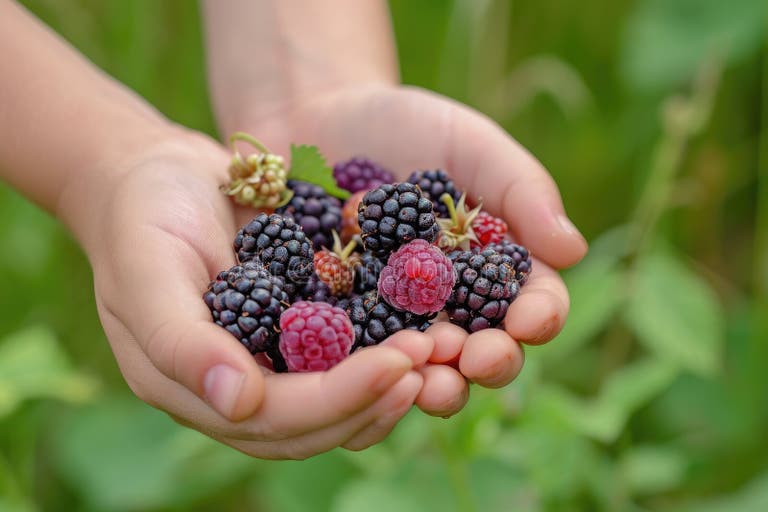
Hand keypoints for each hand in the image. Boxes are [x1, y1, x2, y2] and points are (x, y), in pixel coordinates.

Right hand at [69, 132, 438, 458]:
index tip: (396, 365)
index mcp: (195, 387)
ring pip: (337, 402)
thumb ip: (180, 341)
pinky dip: (384, 348)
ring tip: (438, 352)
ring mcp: (269, 360)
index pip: (272, 417)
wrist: (159, 173)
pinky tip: (423, 325)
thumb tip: (238, 404)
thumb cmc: (143, 216)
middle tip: (432, 360)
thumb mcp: (147, 269)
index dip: (336, 400)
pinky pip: (346, 355)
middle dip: (375, 396)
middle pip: (315, 422)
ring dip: (389, 385)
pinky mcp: (297, 328)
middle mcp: (238, 386)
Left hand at [237, 84, 587, 415]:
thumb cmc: (406, 126)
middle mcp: (449, 306)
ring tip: (426, 381)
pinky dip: (364, 372)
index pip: (532, 303)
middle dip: (486, 363)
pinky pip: (354, 360)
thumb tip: (573, 251)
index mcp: (492, 267)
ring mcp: (393, 322)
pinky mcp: (338, 326)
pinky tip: (363, 374)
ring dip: (432, 382)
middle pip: (483, 351)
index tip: (529, 320)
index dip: (538, 317)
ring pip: (423, 370)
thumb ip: (521, 188)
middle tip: (474, 359)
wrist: (319, 118)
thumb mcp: (468, 142)